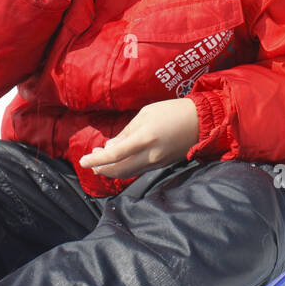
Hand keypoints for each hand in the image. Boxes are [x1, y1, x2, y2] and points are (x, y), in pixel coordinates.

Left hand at [78, 99, 199, 177]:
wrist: (201, 122)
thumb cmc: (172, 111)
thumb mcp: (146, 114)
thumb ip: (127, 132)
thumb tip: (110, 147)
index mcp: (145, 138)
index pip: (114, 155)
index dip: (96, 160)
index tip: (83, 160)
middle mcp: (150, 155)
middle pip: (119, 170)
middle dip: (102, 169)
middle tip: (90, 163)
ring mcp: (157, 163)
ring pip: (129, 173)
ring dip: (112, 171)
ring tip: (101, 163)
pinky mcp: (162, 165)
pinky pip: (139, 171)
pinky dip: (125, 169)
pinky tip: (119, 161)